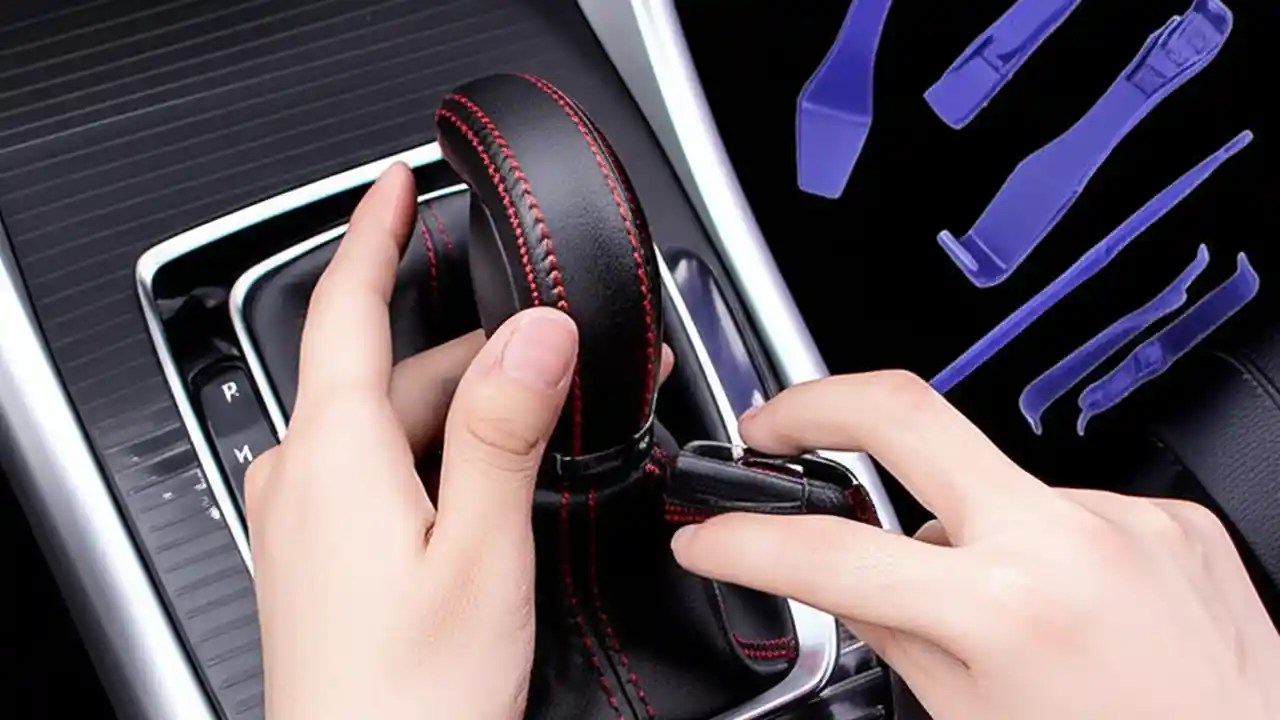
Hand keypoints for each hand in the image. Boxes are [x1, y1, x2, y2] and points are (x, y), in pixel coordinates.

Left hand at [245, 164, 578, 719]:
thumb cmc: (407, 697)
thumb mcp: (479, 549)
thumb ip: (501, 431)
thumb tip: (533, 335)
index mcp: (332, 456)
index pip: (342, 308)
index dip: (371, 235)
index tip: (392, 185)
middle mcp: (300, 476)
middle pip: (389, 373)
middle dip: (474, 353)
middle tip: (560, 355)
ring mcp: (300, 518)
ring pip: (386, 425)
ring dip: (459, 411)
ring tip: (540, 426)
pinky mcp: (312, 553)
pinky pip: (372, 470)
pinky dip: (432, 455)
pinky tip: (481, 486)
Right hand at [672, 371, 1279, 719]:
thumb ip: (900, 635)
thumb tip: (843, 578)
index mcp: (1005, 614)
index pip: (831, 552)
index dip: (745, 539)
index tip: (708, 533)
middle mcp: (1069, 542)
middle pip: (905, 409)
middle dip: (813, 404)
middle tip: (769, 427)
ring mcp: (1125, 517)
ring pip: (988, 484)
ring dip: (960, 527)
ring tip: (994, 607)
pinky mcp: (1168, 514)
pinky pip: (1063, 509)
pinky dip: (1038, 547)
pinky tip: (1066, 603)